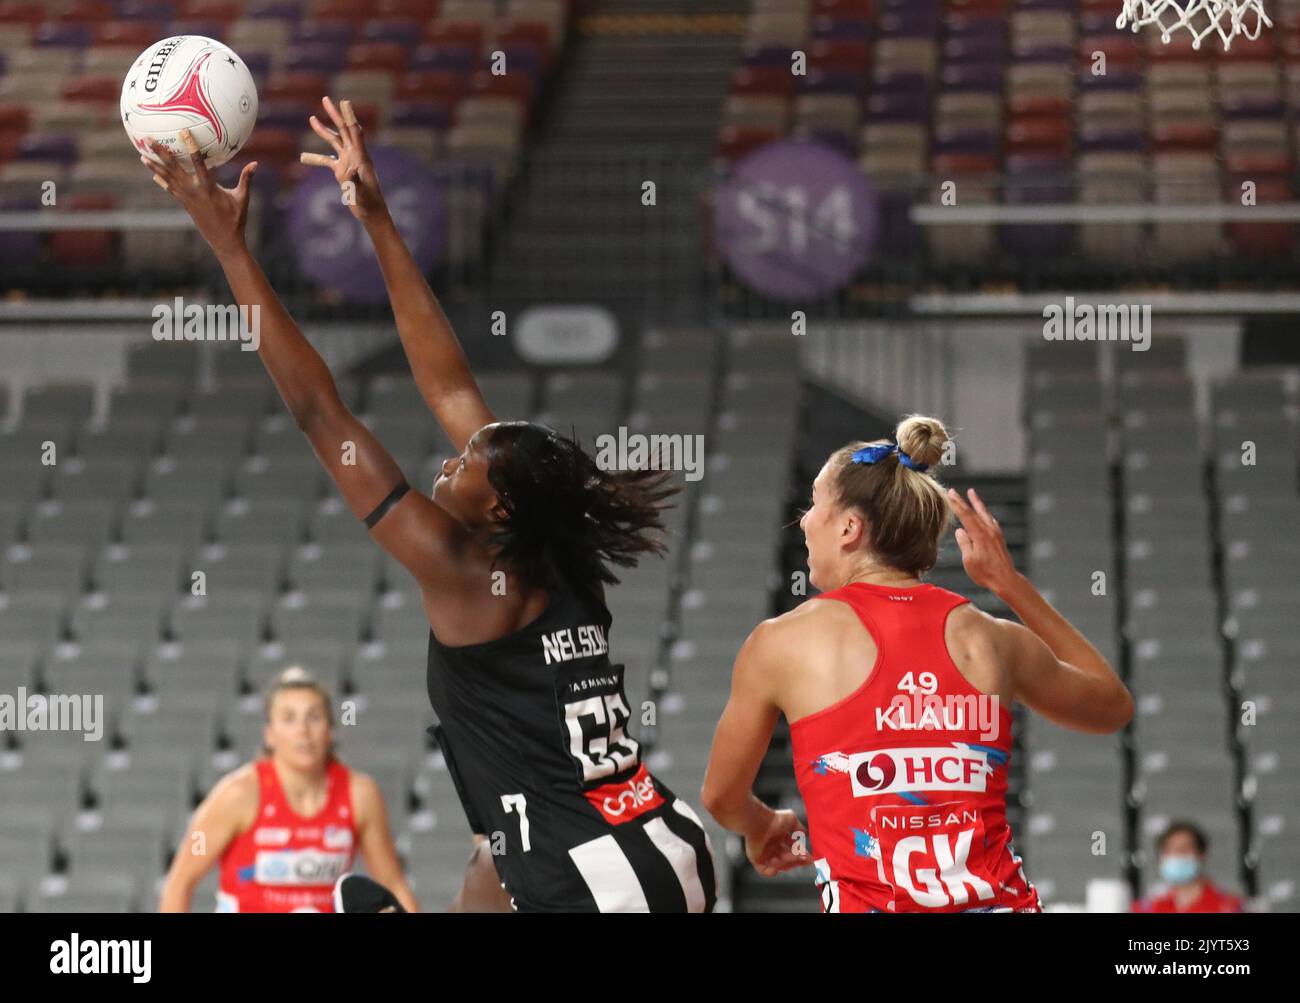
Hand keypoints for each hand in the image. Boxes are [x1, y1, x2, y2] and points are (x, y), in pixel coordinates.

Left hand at [141, 129, 256, 257]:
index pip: (198, 163)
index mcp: (208, 187)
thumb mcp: (242, 198)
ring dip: (154, 166)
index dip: (191, 146)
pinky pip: (170, 189)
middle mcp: (193, 190)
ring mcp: (186, 197)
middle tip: (148, 140)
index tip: (183, 132)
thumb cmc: (236, 219)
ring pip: (167, 178)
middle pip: (173, 167)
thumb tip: (256, 164)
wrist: (224, 241)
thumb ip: (246, 179)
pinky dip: (162, 180)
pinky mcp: (185, 204)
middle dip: (160, 153)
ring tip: (142, 155)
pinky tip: (154, 173)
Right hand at [301, 96, 387, 221]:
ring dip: (323, 131)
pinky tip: (303, 157)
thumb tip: (348, 169)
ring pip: (335, 142)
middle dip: (335, 114)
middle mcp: (355, 156)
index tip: (344, 102)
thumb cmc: (369, 204)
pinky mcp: (342, 172)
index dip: (349, 116)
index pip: (355, 132)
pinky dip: (316, 159)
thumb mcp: (361, 193)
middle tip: (325, 99)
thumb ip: (354, 181)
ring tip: (312, 118)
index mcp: (361, 158)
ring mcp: (348, 162)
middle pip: (344, 130)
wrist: (372, 214)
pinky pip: (327, 161)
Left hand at [744, 808, 811, 876]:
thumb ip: (799, 828)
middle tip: (804, 859)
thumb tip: (804, 835)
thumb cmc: (774, 819)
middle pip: (787, 860)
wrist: (759, 821)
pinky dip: (771, 871)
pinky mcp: (755, 859)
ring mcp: (763, 853)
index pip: (792, 850)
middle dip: (797, 860)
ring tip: (789, 856)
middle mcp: (772, 846)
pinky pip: (764, 871)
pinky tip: (776, 866)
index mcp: (779, 838)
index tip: (811, 858)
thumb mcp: (791, 819)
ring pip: (779, 865)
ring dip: (787, 863)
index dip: (802, 855)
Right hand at [948, 487, 1019, 594]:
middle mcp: (989, 531)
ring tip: (972, 494)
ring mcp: (996, 534)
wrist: (1006, 579)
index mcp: (979, 535)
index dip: (957, 504)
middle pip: (974, 511)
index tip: (950, 494)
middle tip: (955, 491)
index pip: (965, 515)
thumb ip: (964, 543)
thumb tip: (960, 531)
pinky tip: (985, 515)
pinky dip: (985, 514)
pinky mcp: (999, 539)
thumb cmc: (985, 573)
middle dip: (964, 500)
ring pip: (985, 514)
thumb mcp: (969, 560)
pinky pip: (991, 521)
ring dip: (977, 503)